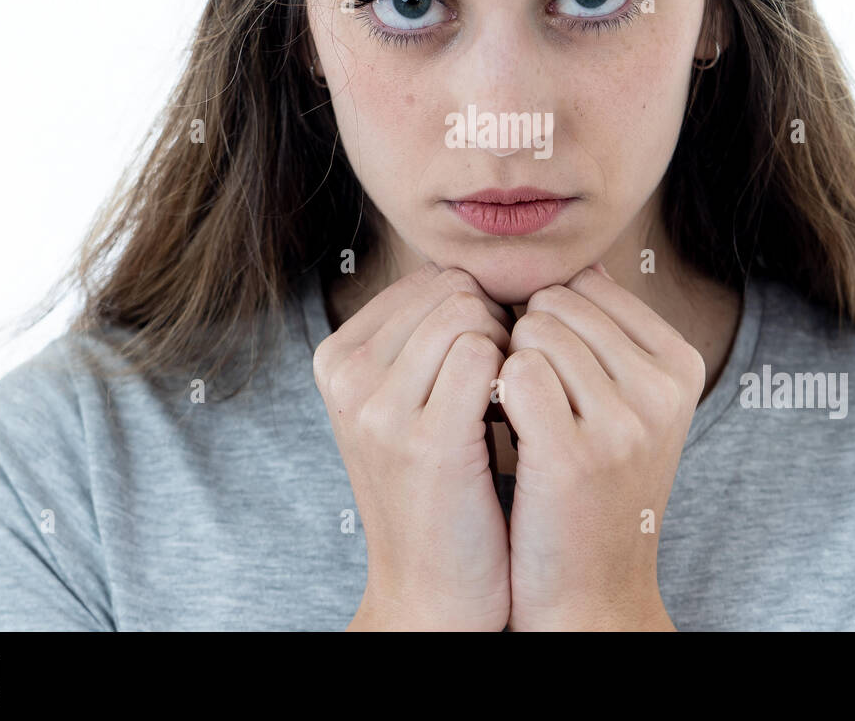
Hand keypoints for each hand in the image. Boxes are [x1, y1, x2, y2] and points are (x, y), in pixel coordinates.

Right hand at [314, 262, 514, 630]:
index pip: (430, 278)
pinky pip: (490, 355)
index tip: (487, 363)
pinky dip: (518, 377)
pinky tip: (515, 419)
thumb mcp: (407, 400)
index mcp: (336, 356)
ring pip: (470, 313)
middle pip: (452, 288)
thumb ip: (425, 333)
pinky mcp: (425, 439)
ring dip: (510, 350)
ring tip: (507, 402)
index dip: (477, 310)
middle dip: (495, 324)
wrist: (433, 589)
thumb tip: (479, 265)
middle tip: (504, 384)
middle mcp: (345, 374)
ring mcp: (378, 406)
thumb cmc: (440, 485)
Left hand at [500, 263, 703, 629]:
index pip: (589, 283)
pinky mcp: (575, 454)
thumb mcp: (626, 404)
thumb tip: (576, 265)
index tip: (551, 369)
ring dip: (508, 368)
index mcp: (680, 363)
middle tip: (530, 398)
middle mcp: (663, 387)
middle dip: (526, 339)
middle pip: (557, 301)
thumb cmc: (590, 485)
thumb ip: (606, 333)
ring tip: (521, 420)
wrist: (589, 591)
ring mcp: (624, 421)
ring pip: (532, 331)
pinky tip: (506, 433)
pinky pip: (514, 372)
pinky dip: (495, 395)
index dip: (549, 318)